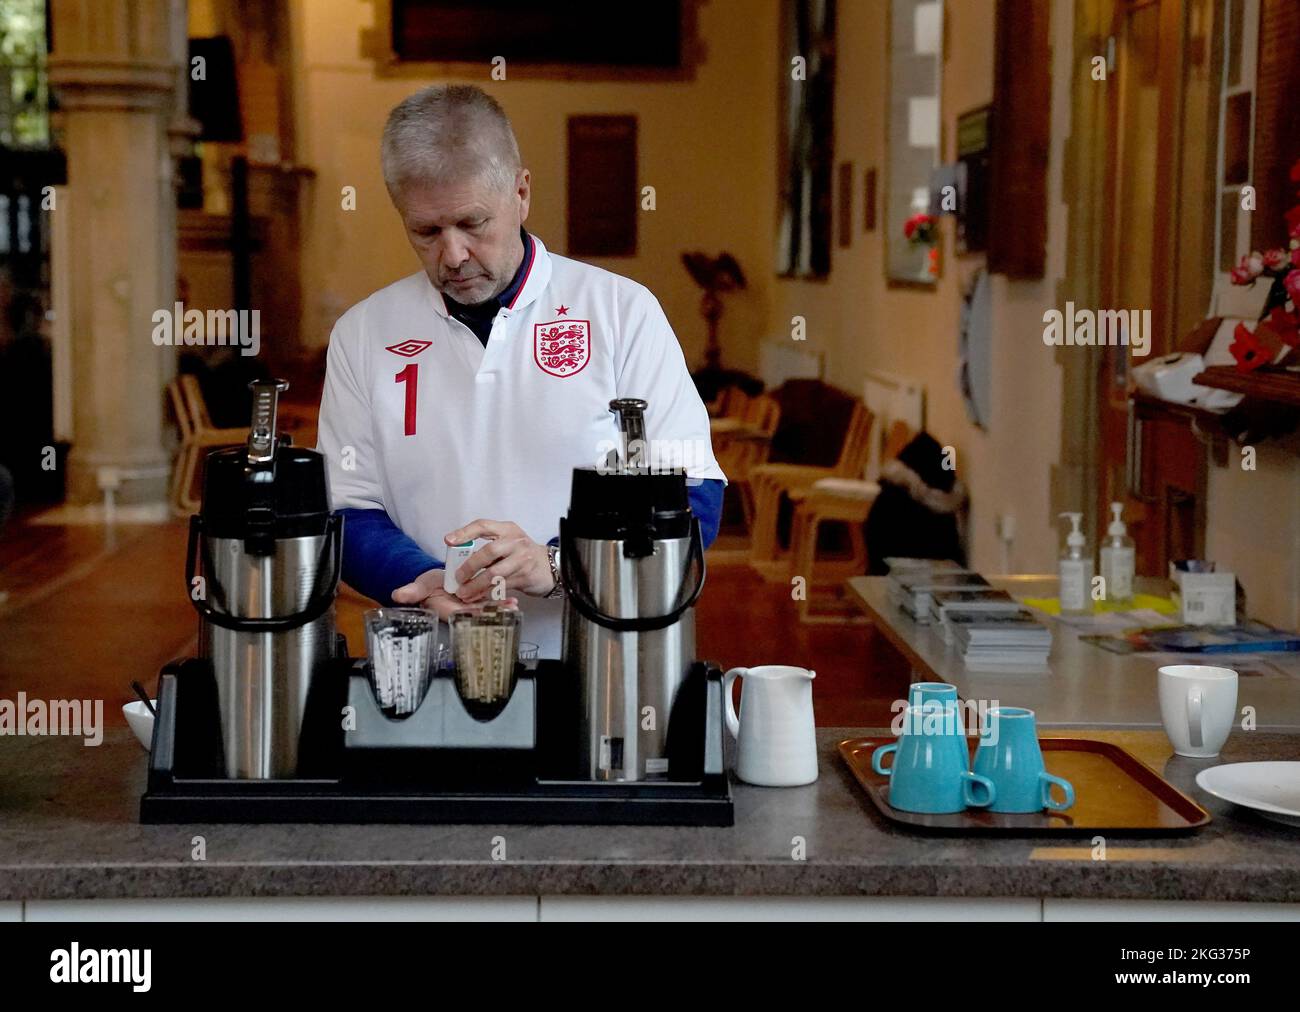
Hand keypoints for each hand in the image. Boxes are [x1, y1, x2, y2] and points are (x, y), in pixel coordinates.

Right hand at [391, 569, 517, 619]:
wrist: (434, 582)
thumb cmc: (426, 586)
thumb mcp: (419, 587)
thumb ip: (411, 592)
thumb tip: (398, 595)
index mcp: (447, 610)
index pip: (460, 613)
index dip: (472, 613)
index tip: (484, 612)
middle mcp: (461, 610)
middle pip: (478, 613)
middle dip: (493, 612)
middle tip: (509, 609)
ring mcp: (470, 605)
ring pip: (487, 608)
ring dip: (500, 607)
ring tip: (515, 604)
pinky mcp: (478, 599)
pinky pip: (490, 600)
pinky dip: (500, 599)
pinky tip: (513, 597)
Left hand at [446, 519, 554, 600]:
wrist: (549, 567)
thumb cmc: (522, 554)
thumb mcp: (508, 541)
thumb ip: (489, 544)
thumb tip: (459, 555)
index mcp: (507, 529)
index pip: (483, 526)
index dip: (465, 532)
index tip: (449, 541)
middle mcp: (516, 542)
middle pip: (489, 551)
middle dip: (470, 566)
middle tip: (458, 577)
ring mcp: (522, 559)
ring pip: (494, 573)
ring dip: (476, 585)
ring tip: (464, 592)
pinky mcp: (525, 576)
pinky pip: (501, 586)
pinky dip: (486, 593)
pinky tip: (477, 597)